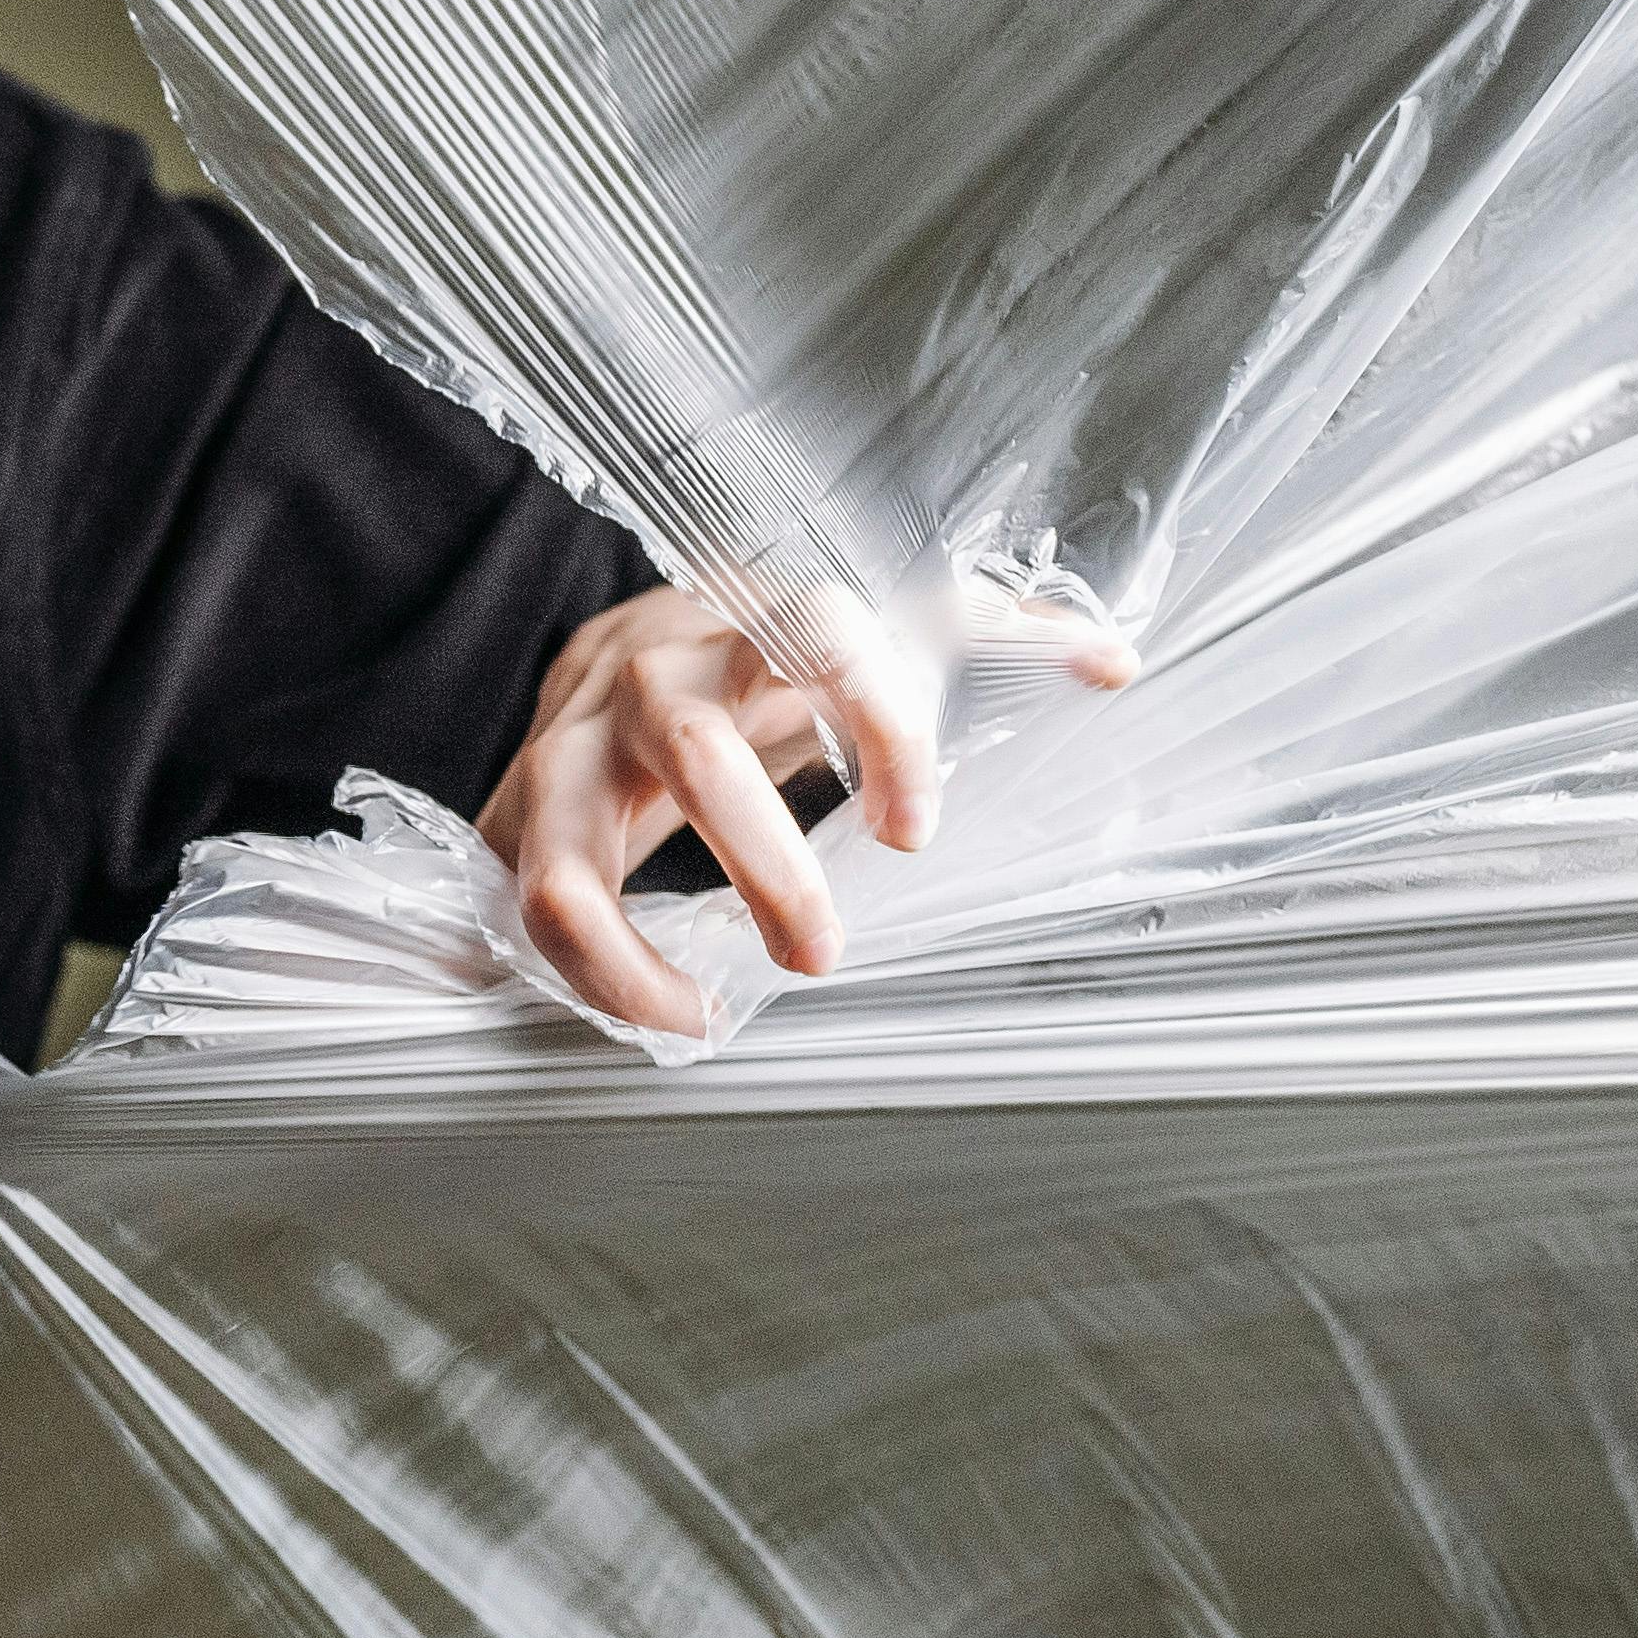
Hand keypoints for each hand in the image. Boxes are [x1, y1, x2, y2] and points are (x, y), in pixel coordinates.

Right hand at [477, 578, 1137, 1037]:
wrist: (603, 655)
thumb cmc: (764, 663)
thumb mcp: (869, 632)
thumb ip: (990, 633)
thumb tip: (1117, 662)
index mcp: (750, 623)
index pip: (818, 632)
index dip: (875, 722)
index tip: (913, 830)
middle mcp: (652, 675)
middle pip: (696, 750)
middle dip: (766, 866)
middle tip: (821, 954)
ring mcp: (570, 748)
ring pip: (571, 853)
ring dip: (636, 958)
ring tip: (709, 1015)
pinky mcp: (521, 815)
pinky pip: (536, 913)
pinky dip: (598, 979)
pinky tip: (668, 1010)